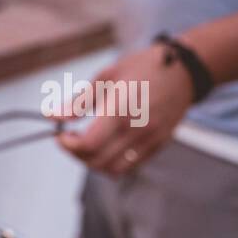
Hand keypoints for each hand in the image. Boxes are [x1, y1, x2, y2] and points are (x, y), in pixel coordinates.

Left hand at [57, 43, 194, 174]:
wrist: (185, 71)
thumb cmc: (143, 68)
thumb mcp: (107, 76)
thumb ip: (79, 101)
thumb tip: (52, 116)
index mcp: (122, 109)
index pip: (88, 144)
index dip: (68, 144)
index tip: (61, 134)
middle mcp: (138, 128)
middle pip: (97, 161)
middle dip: (76, 154)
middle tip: (70, 139)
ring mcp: (151, 139)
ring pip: (112, 169)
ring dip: (93, 162)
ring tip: (87, 144)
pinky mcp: (159, 145)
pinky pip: (130, 166)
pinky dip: (112, 163)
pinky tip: (106, 145)